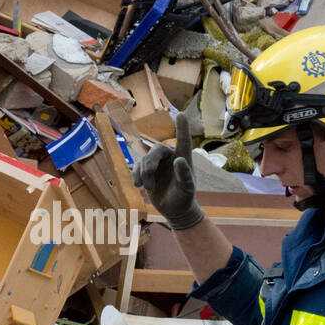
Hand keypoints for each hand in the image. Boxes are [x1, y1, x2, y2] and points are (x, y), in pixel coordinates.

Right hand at [131, 113, 203, 230]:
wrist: (174, 210)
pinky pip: (138, 168)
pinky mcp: (148, 172)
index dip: (182, 128)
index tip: (181, 114)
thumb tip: (178, 159)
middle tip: (148, 172)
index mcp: (183, 159)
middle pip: (156, 149)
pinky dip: (136, 176)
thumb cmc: (185, 198)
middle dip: (150, 160)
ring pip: (145, 160)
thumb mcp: (187, 188)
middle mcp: (170, 158)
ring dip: (144, 174)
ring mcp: (158, 165)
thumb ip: (184, 174)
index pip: (183, 140)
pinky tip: (139, 186)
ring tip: (148, 188)